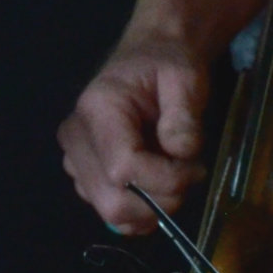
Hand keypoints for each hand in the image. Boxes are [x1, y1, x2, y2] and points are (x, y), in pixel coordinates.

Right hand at [57, 33, 208, 231]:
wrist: (149, 58)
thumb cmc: (166, 64)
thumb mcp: (185, 77)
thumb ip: (184, 114)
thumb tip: (180, 151)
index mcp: (97, 109)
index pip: (123, 168)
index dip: (165, 179)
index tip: (195, 167)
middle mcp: (76, 139)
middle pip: (112, 201)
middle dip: (160, 200)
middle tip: (187, 175)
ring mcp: (76, 161)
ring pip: (112, 213)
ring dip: (153, 206)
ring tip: (172, 174)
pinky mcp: (85, 177)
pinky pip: (113, 215)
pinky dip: (142, 212)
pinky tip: (158, 186)